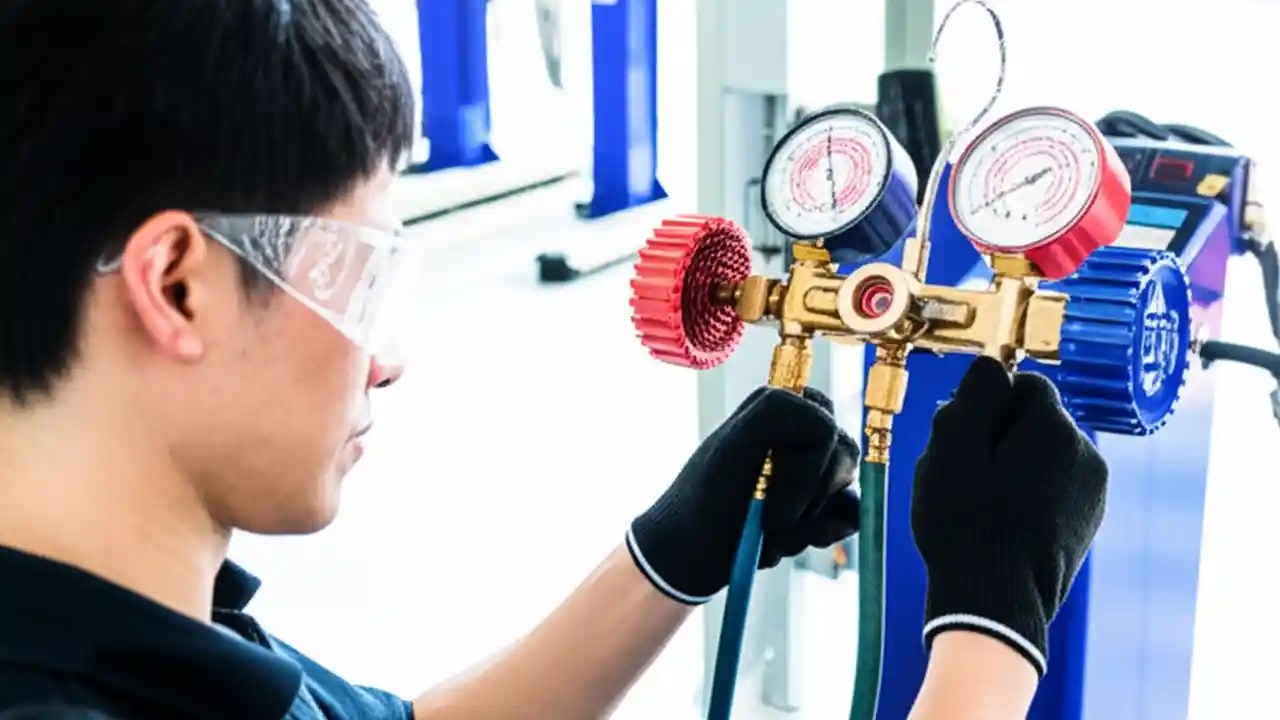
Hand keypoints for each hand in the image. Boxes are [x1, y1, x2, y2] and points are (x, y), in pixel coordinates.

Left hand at [628, 387, 860, 603]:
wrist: (691, 555)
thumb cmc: (704, 502)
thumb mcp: (733, 446)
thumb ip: (775, 414)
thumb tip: (828, 429)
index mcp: (777, 406)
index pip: (825, 428)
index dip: (805, 470)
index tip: (768, 493)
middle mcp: (798, 428)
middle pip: (845, 455)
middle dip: (809, 497)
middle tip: (768, 516)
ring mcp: (812, 464)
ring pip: (847, 488)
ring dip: (807, 521)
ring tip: (768, 529)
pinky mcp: (820, 499)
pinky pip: (851, 513)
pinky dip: (823, 532)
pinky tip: (787, 540)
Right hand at [912, 357, 1108, 676]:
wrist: (996, 602)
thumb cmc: (966, 524)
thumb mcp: (951, 449)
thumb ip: (973, 398)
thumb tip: (991, 366)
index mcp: (1054, 429)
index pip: (1023, 384)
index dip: (987, 400)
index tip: (960, 427)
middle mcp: (1084, 453)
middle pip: (1035, 419)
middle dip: (998, 432)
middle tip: (960, 466)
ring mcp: (1091, 490)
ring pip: (1044, 453)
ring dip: (1013, 463)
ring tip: (978, 497)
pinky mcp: (1087, 519)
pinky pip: (1055, 484)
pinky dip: (1029, 490)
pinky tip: (1000, 517)